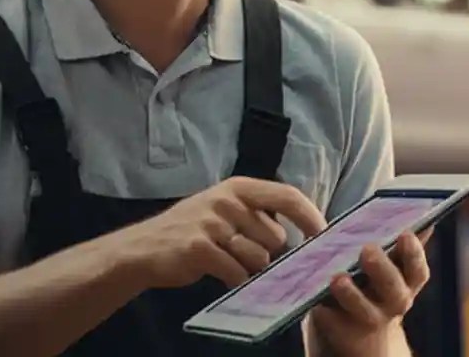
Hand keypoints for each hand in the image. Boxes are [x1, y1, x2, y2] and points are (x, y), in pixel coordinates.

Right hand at [112, 176, 327, 290]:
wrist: (144, 248)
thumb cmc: (192, 230)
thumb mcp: (224, 209)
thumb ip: (257, 215)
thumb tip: (302, 234)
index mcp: (238, 187)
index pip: (287, 195)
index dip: (311, 216)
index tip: (324, 235)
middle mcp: (227, 201)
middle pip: (276, 237)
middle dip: (266, 253)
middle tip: (239, 253)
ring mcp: (212, 223)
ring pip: (259, 259)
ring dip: (248, 269)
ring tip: (225, 261)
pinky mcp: (200, 248)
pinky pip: (237, 273)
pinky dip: (233, 280)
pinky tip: (219, 273)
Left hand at [308, 230, 431, 356]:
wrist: (360, 328)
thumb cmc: (374, 281)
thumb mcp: (388, 261)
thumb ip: (397, 237)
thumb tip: (417, 204)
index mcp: (407, 280)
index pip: (417, 268)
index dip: (413, 252)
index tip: (404, 233)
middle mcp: (394, 301)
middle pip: (392, 287)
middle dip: (381, 268)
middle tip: (367, 250)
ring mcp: (369, 318)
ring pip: (363, 309)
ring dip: (351, 294)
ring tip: (337, 278)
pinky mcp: (342, 328)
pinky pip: (333, 319)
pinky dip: (325, 308)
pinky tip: (315, 297)